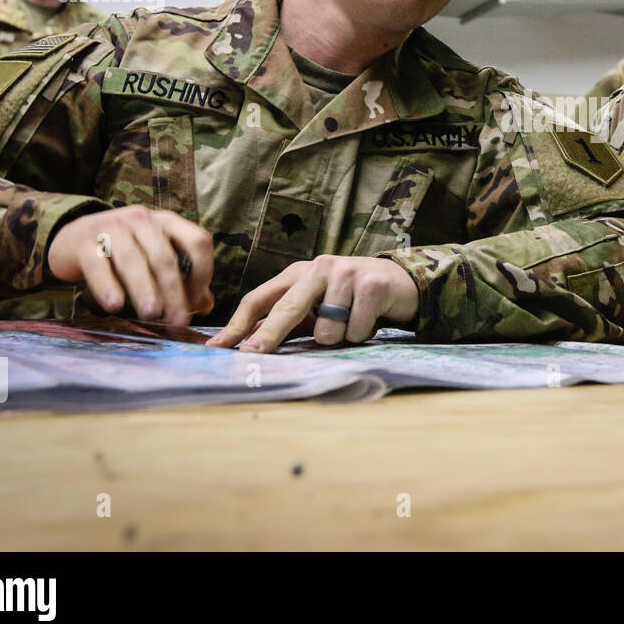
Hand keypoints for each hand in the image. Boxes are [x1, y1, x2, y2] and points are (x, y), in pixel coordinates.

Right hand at [47, 205, 213, 327]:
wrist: (71, 238)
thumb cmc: (122, 252)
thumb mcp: (154, 258)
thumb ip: (182, 278)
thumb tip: (205, 304)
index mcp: (167, 222)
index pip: (197, 240)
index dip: (203, 271)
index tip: (197, 301)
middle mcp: (142, 220)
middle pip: (165, 257)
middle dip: (174, 291)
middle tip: (178, 320)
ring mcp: (112, 227)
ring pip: (134, 261)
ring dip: (145, 289)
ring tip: (152, 313)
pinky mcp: (84, 241)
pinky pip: (98, 265)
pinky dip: (108, 286)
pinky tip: (115, 305)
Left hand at [205, 255, 419, 352]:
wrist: (402, 283)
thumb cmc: (352, 298)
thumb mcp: (318, 304)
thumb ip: (288, 319)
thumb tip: (248, 343)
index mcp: (299, 273)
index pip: (260, 298)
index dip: (238, 324)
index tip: (221, 346)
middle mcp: (319, 267)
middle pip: (286, 309)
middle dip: (268, 336)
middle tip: (253, 355)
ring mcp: (345, 273)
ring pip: (326, 329)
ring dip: (339, 337)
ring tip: (352, 323)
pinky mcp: (371, 285)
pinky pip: (354, 330)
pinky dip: (362, 334)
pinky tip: (370, 319)